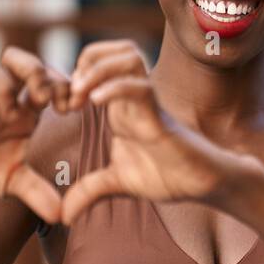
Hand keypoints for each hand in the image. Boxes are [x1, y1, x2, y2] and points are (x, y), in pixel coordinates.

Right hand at [0, 47, 69, 222]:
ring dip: (6, 85)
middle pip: (18, 59)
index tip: (73, 105)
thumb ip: (39, 193)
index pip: (47, 77)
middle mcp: (2, 101)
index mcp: (25, 110)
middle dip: (35, 69)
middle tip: (44, 97)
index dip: (62, 83)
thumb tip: (62, 216)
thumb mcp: (17, 184)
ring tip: (12, 114)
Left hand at [61, 74, 247, 224]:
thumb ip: (88, 192)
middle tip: (73, 92)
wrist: (202, 185)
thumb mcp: (116, 184)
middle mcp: (134, 98)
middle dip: (88, 59)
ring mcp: (149, 104)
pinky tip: (96, 102)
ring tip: (82, 94)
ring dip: (99, 68)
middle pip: (116, 49)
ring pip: (129, 57)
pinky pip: (140, 87)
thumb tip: (62, 215)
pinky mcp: (160, 116)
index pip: (99, 65)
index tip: (61, 102)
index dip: (76, 73)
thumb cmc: (167, 176)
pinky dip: (114, 88)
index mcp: (121, 107)